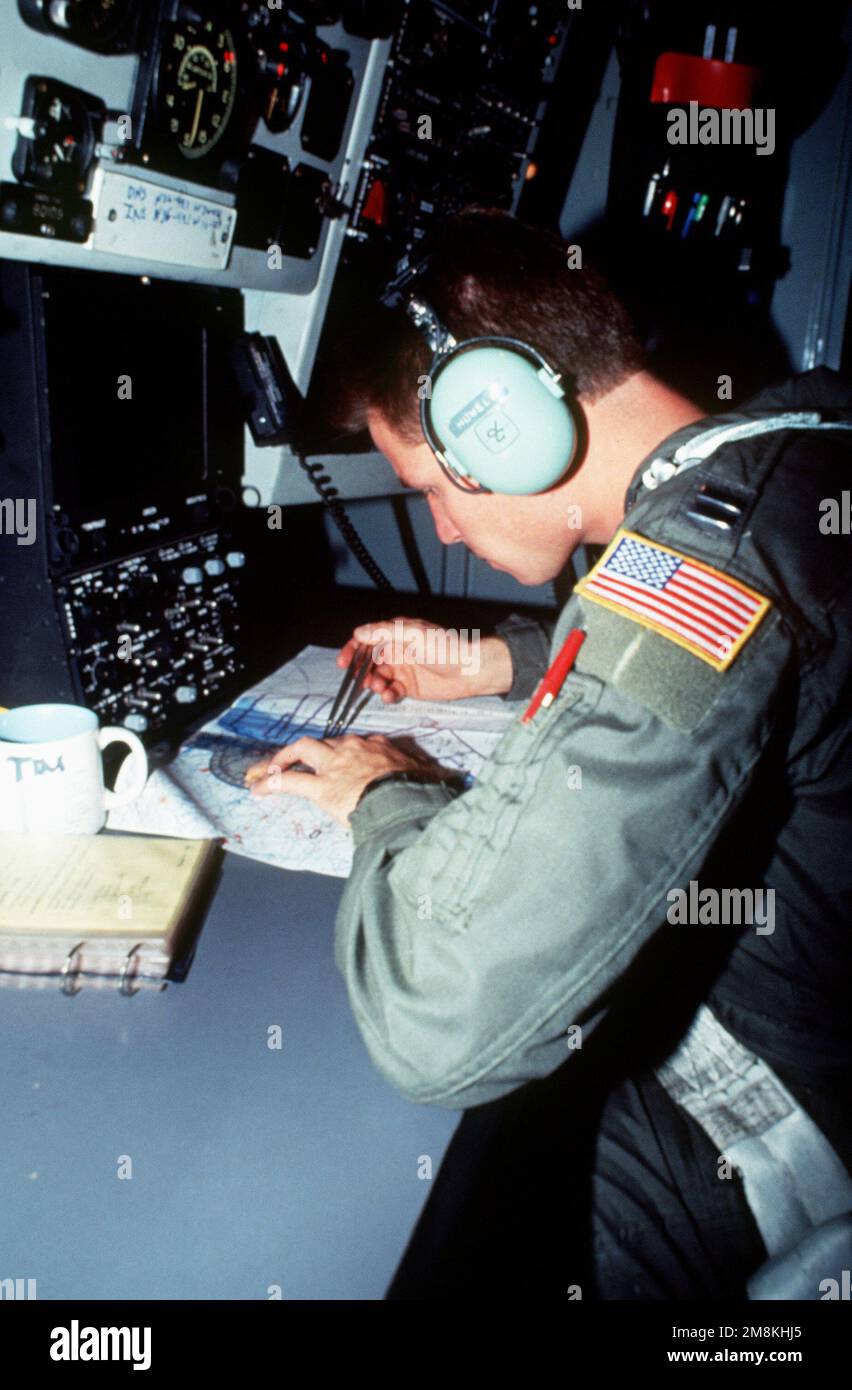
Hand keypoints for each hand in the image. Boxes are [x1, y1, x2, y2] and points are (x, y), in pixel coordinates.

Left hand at [245, 732, 453, 824]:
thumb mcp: (428, 778)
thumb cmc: (418, 792)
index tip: (339, 762)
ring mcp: (334, 765)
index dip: (343, 753)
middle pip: (323, 742)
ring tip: (267, 770)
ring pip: (301, 749)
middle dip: (304, 750)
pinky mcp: (320, 786)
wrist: (405, 800)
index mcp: (378, 747)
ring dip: (282, 758)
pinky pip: (289, 780)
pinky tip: (258, 790)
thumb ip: (432, 777)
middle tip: (291, 759)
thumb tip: (453, 779)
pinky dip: (270, 783)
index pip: (356, 745)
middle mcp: (353, 749)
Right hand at [337, 617, 512, 703]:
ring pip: (377, 677)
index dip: (353, 650)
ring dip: (374, 683)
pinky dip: (387, 694)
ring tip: (380, 686)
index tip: (343, 662)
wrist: (470, 671)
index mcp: (396, 634)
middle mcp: (396, 650)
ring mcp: (402, 669)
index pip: (367, 640)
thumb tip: (358, 632)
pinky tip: (391, 695)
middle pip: (368, 661)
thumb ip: (384, 633)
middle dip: (361, 671)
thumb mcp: (413, 634)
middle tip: (359, 680)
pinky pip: (390, 691)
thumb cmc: (445, 647)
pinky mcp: (408, 686)